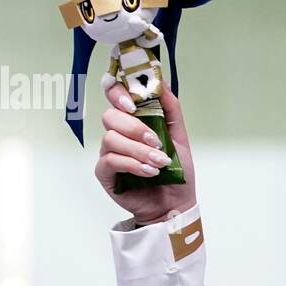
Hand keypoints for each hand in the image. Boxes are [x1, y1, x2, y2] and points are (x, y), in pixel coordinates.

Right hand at [95, 84, 196, 224]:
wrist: (175, 203)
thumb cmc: (176, 171)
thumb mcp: (179, 136)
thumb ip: (171, 109)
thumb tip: (162, 82)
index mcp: (134, 120)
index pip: (115, 95)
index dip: (118, 92)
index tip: (133, 102)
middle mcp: (118, 134)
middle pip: (110, 116)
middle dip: (135, 127)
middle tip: (156, 142)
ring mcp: (109, 152)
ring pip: (111, 139)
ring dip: (139, 150)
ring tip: (159, 163)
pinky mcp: (105, 173)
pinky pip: (110, 160)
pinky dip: (133, 164)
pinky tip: (149, 172)